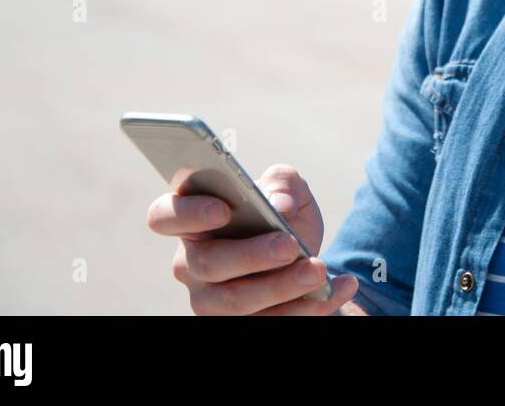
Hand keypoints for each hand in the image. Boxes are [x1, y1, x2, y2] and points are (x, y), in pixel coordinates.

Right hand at [147, 163, 359, 314]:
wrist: (304, 254)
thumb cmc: (283, 214)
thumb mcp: (288, 188)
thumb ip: (283, 182)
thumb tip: (279, 205)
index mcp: (193, 219)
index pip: (164, 215)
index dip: (187, 213)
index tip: (224, 209)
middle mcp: (192, 262)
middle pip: (207, 264)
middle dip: (251, 255)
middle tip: (290, 245)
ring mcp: (210, 299)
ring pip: (235, 302)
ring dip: (281, 287)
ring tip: (318, 270)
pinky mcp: (238, 323)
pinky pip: (271, 321)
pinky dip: (310, 306)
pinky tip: (339, 286)